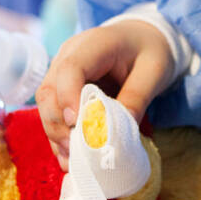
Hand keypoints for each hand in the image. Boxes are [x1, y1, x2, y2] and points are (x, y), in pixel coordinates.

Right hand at [36, 20, 174, 169]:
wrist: (142, 37)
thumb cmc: (149, 50)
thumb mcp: (154, 71)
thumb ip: (137, 98)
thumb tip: (116, 134)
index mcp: (93, 44)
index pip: (70, 69)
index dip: (69, 98)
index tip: (78, 125)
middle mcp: (68, 56)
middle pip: (48, 92)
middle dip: (58, 125)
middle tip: (77, 150)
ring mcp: (61, 73)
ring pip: (46, 107)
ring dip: (56, 135)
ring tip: (73, 162)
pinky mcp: (62, 90)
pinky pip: (54, 114)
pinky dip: (60, 137)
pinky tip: (70, 159)